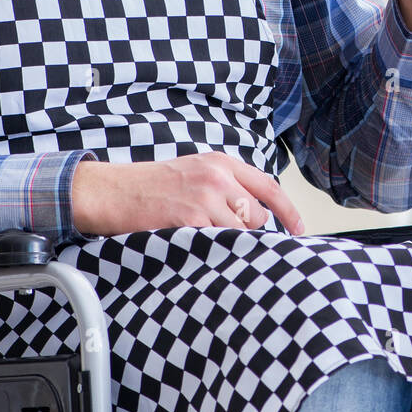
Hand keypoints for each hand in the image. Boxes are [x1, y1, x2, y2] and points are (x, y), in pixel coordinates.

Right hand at [71, 152, 304, 237]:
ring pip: (240, 232)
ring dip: (226, 240)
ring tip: (196, 233)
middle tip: (215, 229)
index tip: (299, 229)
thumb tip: (253, 212)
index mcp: (219, 162)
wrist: (112, 191)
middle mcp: (217, 176)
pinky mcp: (191, 219)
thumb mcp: (192, 172)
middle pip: (257, 214)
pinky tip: (189, 241)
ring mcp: (205, 197)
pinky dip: (210, 249)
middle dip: (245, 228)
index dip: (288, 210)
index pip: (268, 186)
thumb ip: (223, 184)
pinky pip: (218, 243)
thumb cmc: (149, 186)